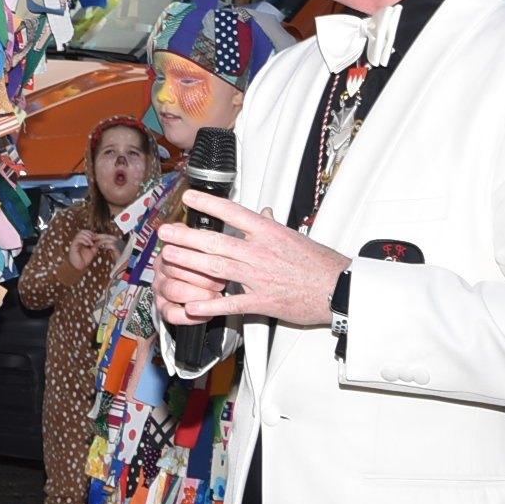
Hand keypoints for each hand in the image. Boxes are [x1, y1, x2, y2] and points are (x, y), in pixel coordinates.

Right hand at [65, 227, 111, 274]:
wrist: (79, 267)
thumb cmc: (84, 260)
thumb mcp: (92, 251)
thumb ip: (96, 245)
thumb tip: (100, 240)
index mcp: (81, 241)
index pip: (85, 232)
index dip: (91, 233)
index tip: (96, 239)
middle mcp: (77, 241)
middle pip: (82, 231)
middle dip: (89, 234)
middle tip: (94, 239)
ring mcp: (75, 243)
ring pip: (80, 234)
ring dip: (87, 237)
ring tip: (91, 243)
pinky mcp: (73, 246)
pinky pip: (78, 239)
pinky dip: (84, 240)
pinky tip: (88, 244)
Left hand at [152, 193, 348, 329]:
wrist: (339, 289)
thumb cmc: (319, 263)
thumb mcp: (294, 236)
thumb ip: (272, 225)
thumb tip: (262, 211)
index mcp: (268, 233)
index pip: (233, 213)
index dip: (208, 204)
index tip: (188, 198)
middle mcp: (260, 252)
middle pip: (216, 241)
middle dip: (186, 236)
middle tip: (165, 232)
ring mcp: (259, 277)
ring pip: (217, 267)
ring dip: (189, 263)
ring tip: (168, 258)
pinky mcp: (262, 301)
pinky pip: (231, 303)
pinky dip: (209, 305)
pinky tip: (191, 305)